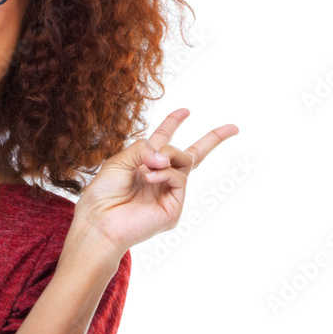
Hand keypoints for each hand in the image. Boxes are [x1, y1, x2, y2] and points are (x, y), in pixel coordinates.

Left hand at [71, 108, 238, 256]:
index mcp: (143, 165)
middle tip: (234, 127)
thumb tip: (166, 156)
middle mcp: (159, 178)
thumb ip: (143, 149)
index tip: (185, 111)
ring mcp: (169, 193)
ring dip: (169, 156)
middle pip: (191, 155)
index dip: (172, 124)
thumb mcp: (119, 161)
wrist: (99, 222)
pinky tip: (149, 178)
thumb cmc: (102, 195)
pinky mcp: (174, 208)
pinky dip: (165, 173)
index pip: (162, 142)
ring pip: (185, 160)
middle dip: (213, 139)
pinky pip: (179, 178)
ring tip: (149, 168)